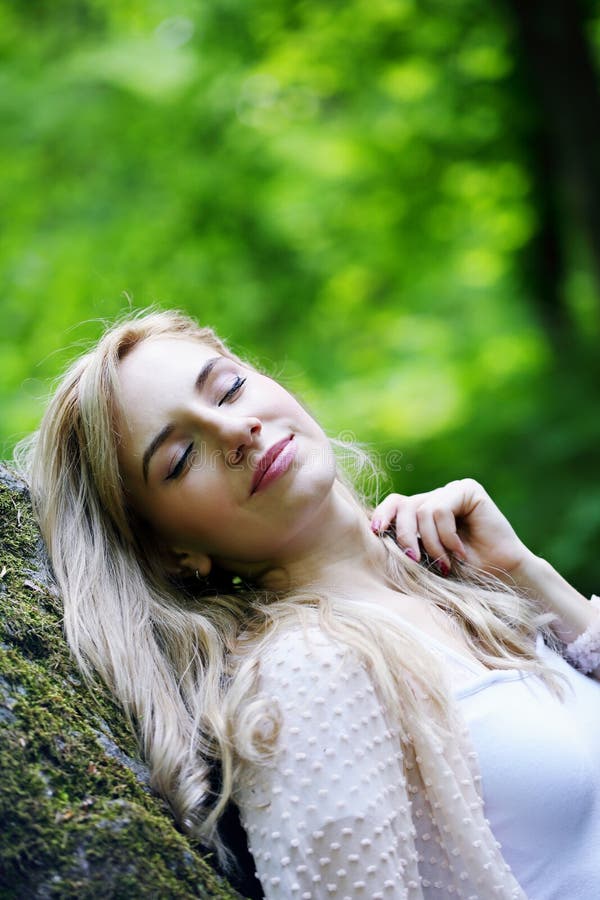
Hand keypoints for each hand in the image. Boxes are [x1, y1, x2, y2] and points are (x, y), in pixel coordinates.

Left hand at [371, 478, 533, 579]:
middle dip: (405, 537)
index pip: (395, 504)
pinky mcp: (468, 490)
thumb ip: (406, 543)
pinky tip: (460, 552)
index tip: (376, 532)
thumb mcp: (426, 559)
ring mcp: (452, 492)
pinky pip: (441, 509)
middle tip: (414, 561)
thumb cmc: (463, 574)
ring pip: (422, 511)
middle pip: (404, 506)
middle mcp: (436, 498)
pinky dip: (446, 535)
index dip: (383, 515)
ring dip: (431, 543)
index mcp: (423, 513)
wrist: (501, 578)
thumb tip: (371, 532)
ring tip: (446, 563)